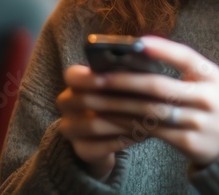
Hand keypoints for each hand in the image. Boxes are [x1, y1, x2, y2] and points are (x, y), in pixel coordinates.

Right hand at [56, 65, 137, 179]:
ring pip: (94, 125)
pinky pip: (100, 146)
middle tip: (147, 101)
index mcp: (76, 84)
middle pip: (84, 100)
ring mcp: (71, 129)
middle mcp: (68, 105)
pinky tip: (142, 135)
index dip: (87, 77)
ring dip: (124, 121)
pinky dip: (123, 140)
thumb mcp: (122, 87)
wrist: (110, 136)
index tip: (104, 79)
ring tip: (149, 119)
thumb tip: (146, 69)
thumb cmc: (120, 102)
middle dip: (118, 101)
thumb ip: (127, 76)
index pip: (72, 76)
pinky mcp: (81, 150)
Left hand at [66, 35, 218, 166]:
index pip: (185, 57)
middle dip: (126, 81)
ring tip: (97, 99)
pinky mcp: (190, 143)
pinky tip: (112, 118)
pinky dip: (130, 124)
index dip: (162, 49)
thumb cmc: (212, 102)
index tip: (136, 43)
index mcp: (211, 75)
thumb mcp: (207, 80)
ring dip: (120, 105)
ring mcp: (199, 122)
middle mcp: (207, 97)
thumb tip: (138, 54)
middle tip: (99, 78)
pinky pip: (154, 132)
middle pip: (160, 87)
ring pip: (152, 112)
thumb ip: (182, 67)